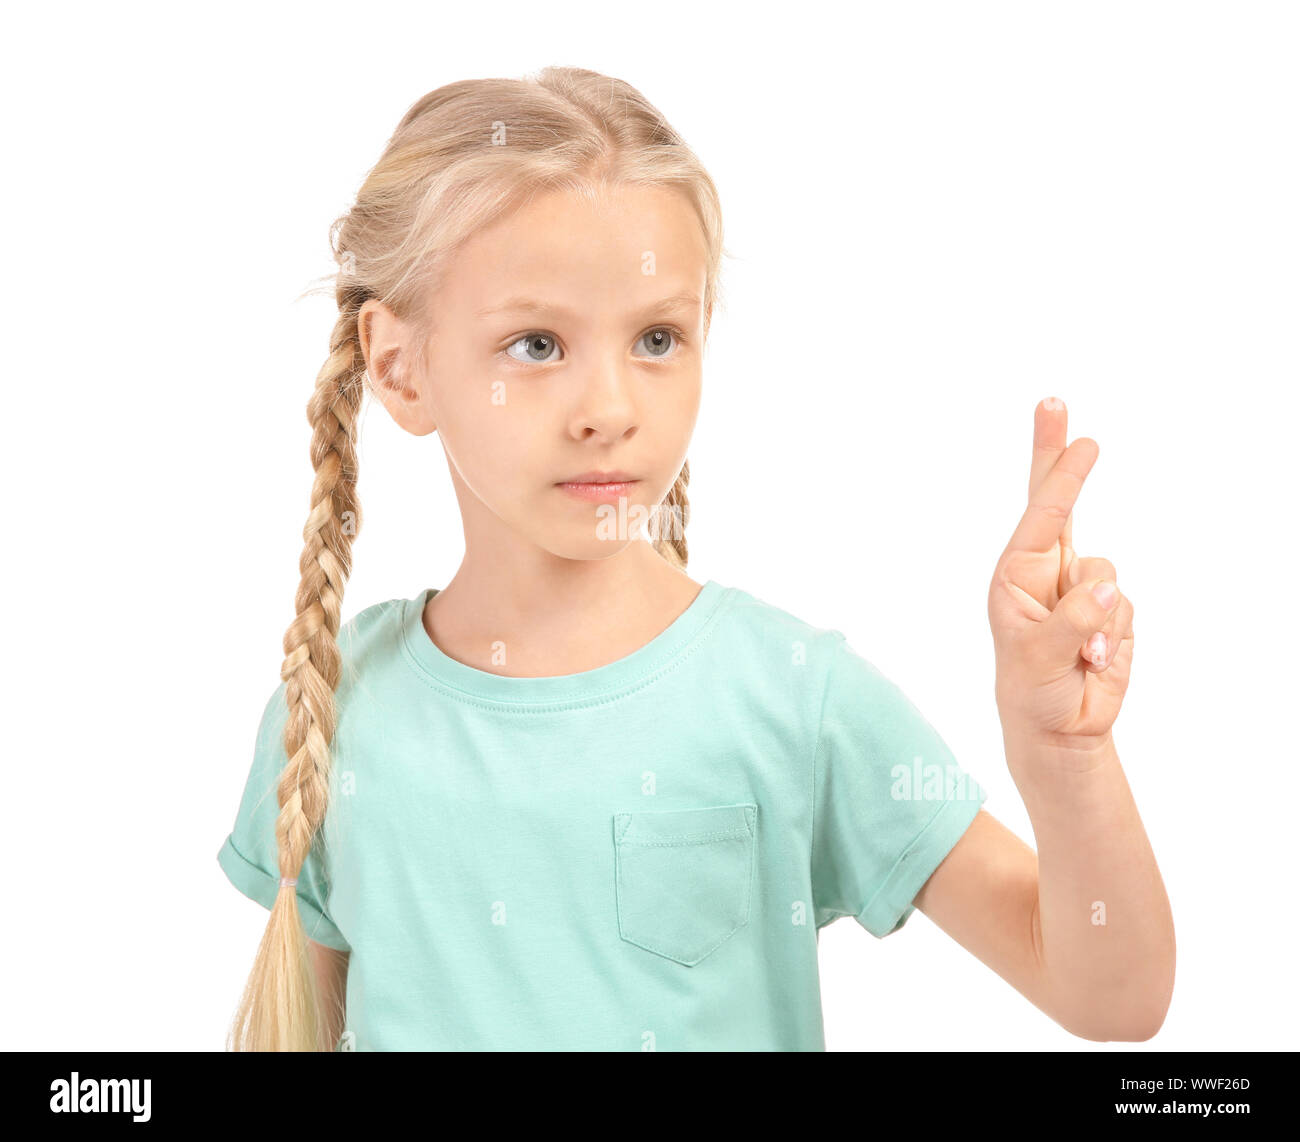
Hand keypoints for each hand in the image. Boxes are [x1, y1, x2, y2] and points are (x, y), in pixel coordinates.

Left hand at [987, 398, 1134, 754]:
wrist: (1058, 728)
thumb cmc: (1030, 689)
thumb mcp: (1038, 659)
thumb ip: (1071, 621)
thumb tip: (1107, 589)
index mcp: (1016, 575)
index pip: (1041, 515)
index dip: (1061, 475)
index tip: (1083, 440)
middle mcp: (1048, 571)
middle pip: (1061, 504)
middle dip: (1058, 456)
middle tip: (1051, 400)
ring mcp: (1082, 589)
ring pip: (1110, 576)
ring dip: (1099, 622)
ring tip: (1076, 655)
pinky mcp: (1111, 611)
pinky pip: (1127, 611)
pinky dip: (1114, 640)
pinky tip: (1093, 660)